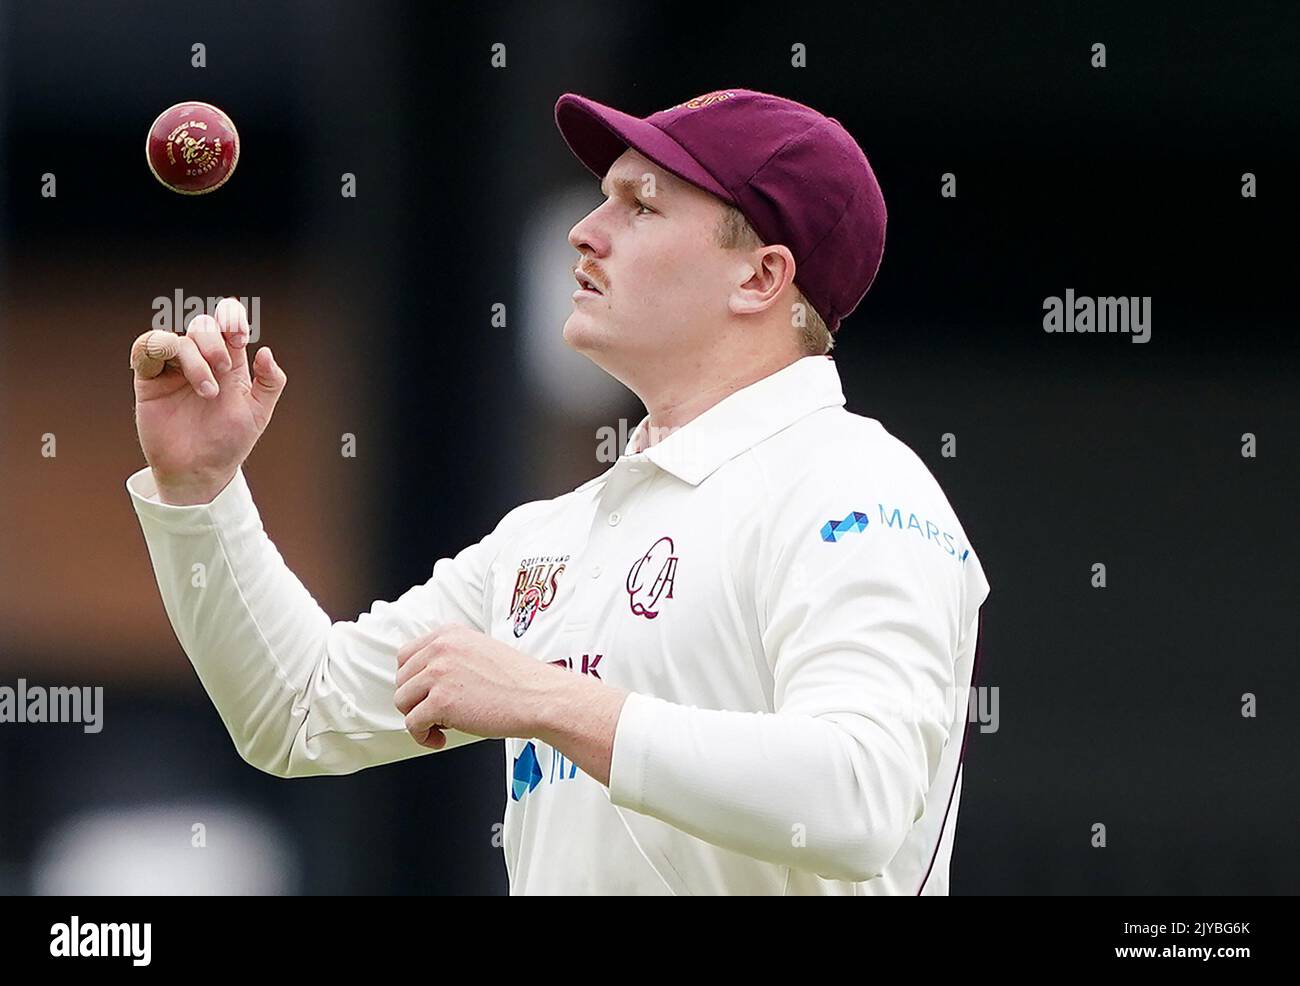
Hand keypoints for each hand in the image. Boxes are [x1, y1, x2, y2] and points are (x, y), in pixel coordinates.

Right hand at [130, 298, 286, 503]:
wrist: (200, 471)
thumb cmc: (229, 442)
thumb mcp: (260, 413)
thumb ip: (271, 382)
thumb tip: (265, 351)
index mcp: (228, 362)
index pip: (227, 322)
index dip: (231, 317)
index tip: (239, 337)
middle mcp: (200, 360)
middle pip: (202, 326)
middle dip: (215, 342)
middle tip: (224, 370)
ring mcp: (173, 368)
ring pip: (177, 338)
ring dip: (194, 357)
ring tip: (208, 390)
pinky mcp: (149, 378)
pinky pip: (146, 347)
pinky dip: (158, 348)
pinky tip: (174, 374)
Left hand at [394, 624, 564, 749]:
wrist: (540, 697)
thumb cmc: (517, 681)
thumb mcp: (479, 651)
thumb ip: (451, 657)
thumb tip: (423, 679)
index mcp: (449, 634)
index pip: (406, 655)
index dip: (412, 680)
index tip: (424, 694)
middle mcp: (441, 649)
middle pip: (401, 679)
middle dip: (415, 700)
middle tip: (436, 713)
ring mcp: (439, 674)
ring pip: (403, 701)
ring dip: (418, 718)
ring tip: (441, 726)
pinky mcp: (441, 701)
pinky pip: (413, 724)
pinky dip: (423, 736)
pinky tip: (440, 738)